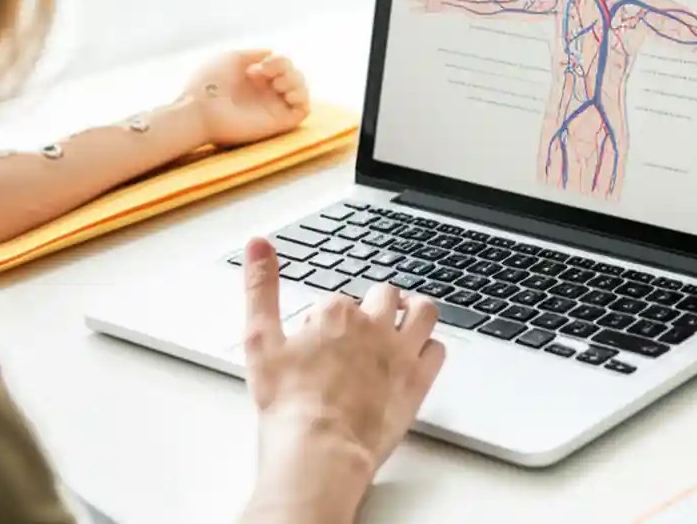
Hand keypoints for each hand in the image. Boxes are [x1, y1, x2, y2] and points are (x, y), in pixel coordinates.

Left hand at [184, 51, 309, 147]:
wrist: (201, 109)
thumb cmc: (210, 83)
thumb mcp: (231, 57)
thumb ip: (254, 53)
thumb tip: (272, 53)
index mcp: (255, 78)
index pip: (283, 65)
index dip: (278, 61)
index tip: (256, 68)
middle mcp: (266, 93)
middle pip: (295, 75)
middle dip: (287, 68)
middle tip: (266, 74)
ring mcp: (273, 108)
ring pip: (302, 91)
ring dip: (296, 81)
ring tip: (278, 85)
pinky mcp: (279, 122)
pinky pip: (304, 110)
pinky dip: (302, 97)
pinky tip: (286, 94)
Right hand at [239, 239, 445, 522]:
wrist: (320, 452)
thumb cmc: (288, 406)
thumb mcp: (259, 341)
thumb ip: (260, 288)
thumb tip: (259, 243)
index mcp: (336, 313)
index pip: (335, 302)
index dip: (324, 321)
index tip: (315, 343)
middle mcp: (374, 325)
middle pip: (383, 296)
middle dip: (372, 306)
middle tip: (360, 332)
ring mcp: (400, 351)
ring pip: (423, 310)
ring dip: (414, 311)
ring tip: (400, 323)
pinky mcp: (418, 380)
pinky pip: (438, 349)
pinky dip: (428, 348)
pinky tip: (415, 356)